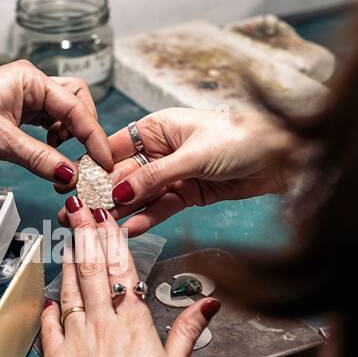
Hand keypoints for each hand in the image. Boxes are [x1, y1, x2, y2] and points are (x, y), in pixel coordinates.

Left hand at [0, 61, 112, 187]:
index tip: (104, 162)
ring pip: (61, 117)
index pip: (76, 106)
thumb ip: (40, 158)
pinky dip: (52, 144)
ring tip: (65, 164)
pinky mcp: (10, 118)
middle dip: (85, 132)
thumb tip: (72, 176)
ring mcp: (19, 101)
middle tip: (87, 163)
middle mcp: (28, 85)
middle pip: (76, 103)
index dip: (94, 135)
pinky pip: (44, 128)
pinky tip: (49, 158)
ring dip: (69, 140)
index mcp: (29, 79)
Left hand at [41, 197, 219, 356]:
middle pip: (92, 272)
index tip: (108, 219)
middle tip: (79, 209)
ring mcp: (75, 342)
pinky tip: (51, 295)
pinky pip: (49, 327)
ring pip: (70, 291)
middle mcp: (103, 327)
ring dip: (68, 262)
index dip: (114, 243)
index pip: (123, 273)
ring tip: (66, 237)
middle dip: (85, 236)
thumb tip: (208, 302)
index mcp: (135, 326)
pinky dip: (51, 307)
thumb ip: (186, 332)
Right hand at [57, 107, 294, 235]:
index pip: (115, 148)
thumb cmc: (242, 139)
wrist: (284, 157)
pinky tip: (129, 230)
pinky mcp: (189, 194)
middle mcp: (161, 150)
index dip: (93, 167)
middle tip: (76, 215)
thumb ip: (155, 177)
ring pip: (140, 195)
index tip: (73, 186)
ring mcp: (174, 174)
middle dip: (102, 195)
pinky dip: (147, 219)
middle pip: (124, 176)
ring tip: (97, 228)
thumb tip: (120, 191)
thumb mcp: (193, 156)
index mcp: (158, 127)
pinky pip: (161, 208)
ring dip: (120, 211)